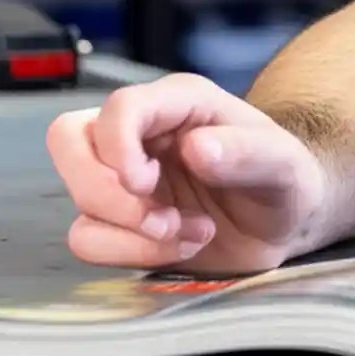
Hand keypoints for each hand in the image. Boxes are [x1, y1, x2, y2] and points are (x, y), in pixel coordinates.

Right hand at [46, 74, 327, 274]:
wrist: (286, 222)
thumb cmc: (285, 179)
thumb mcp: (284, 164)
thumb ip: (248, 152)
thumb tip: (197, 149)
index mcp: (178, 103)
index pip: (118, 107)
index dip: (118, 145)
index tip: (145, 183)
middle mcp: (142, 133)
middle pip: (68, 141)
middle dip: (107, 191)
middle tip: (160, 216)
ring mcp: (125, 177)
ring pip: (78, 197)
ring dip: (132, 230)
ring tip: (191, 231)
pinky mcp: (121, 220)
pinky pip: (89, 238)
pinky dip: (132, 252)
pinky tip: (179, 244)